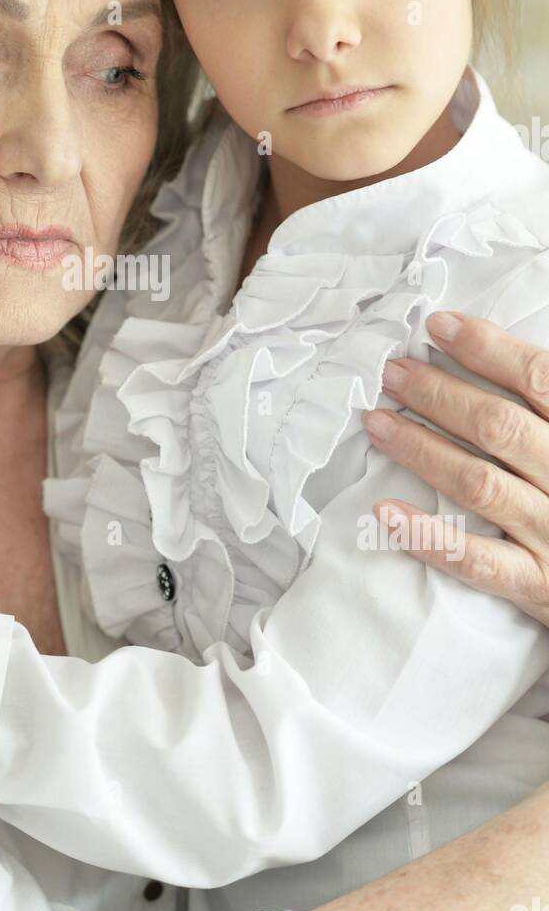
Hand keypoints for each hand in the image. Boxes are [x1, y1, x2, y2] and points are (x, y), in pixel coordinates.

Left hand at [362, 310, 548, 626]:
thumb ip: (541, 402)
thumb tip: (484, 349)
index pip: (538, 379)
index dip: (487, 348)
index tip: (438, 326)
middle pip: (498, 426)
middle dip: (437, 393)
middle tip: (390, 373)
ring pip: (479, 484)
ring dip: (421, 449)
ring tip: (377, 423)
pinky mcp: (536, 585)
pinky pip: (477, 561)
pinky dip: (429, 536)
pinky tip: (387, 511)